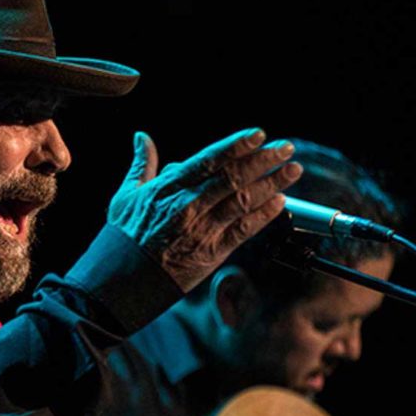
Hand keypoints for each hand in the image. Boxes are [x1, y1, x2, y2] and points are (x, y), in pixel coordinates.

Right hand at [108, 129, 301, 291]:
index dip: (237, 145)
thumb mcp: (126, 195)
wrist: (122, 281)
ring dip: (272, 184)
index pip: (210, 160)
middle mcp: (188, 206)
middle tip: (286, 147)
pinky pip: (244, 230)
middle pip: (233, 177)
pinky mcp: (212, 252)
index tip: (259, 134)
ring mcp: (202, 230)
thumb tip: (142, 138)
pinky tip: (280, 203)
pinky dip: (264, 216)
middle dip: (264, 160)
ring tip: (292, 171)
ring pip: (243, 201)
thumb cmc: (124, 237)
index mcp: (168, 188)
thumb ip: (142, 164)